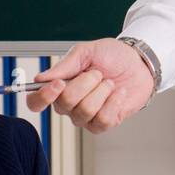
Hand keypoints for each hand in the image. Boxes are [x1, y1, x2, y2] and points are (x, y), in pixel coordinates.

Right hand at [28, 38, 155, 133]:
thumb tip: (40, 79)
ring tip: (109, 82)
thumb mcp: (87, 51)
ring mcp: (85, 116)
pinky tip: (118, 93)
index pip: (36, 102)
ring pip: (85, 112)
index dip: (43, 97)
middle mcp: (68, 105)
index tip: (59, 84)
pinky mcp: (103, 123)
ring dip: (101, 92)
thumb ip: (65, 65)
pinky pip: (102, 120)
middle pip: (65, 103)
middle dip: (85, 84)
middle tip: (98, 73)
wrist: (139, 63)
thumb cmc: (111, 56)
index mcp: (58, 86)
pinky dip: (113, 103)